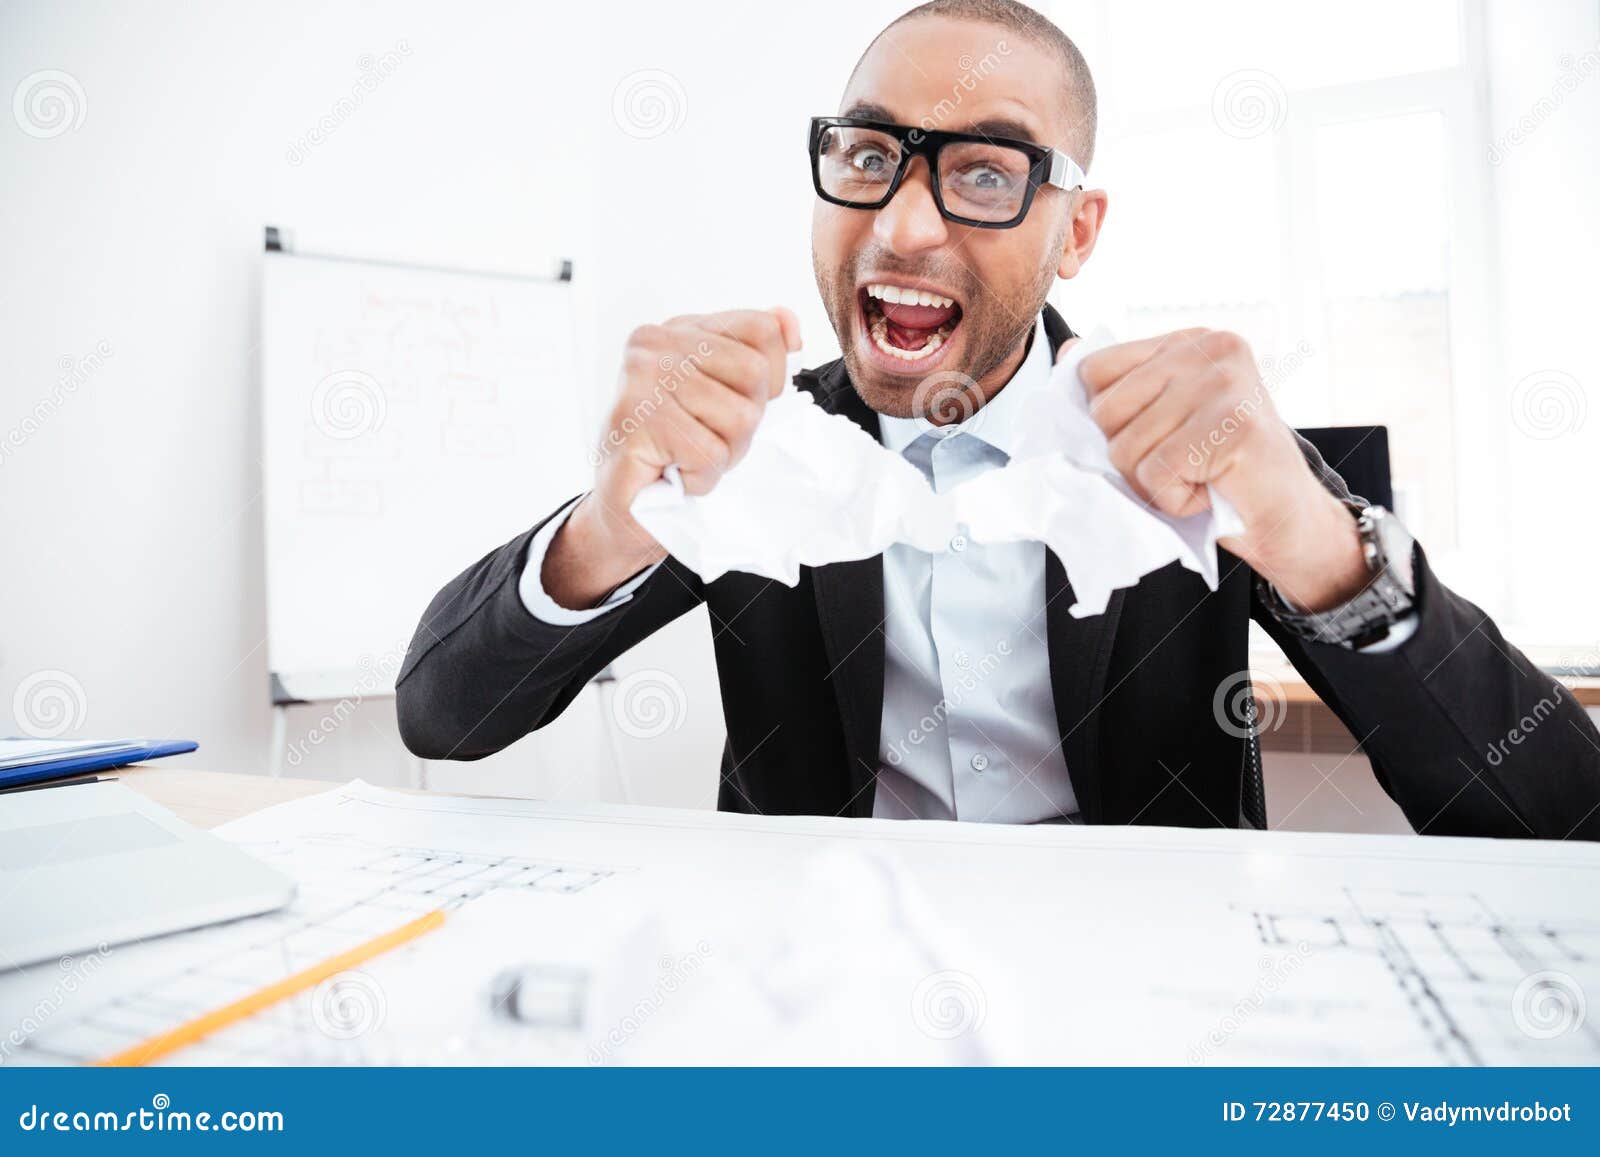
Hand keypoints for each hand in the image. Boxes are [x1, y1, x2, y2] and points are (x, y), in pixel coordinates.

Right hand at [545, 308, 800, 608]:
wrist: (627, 510)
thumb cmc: (676, 452)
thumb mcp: (726, 396)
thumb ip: (757, 355)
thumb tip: (789, 321)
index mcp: (681, 329)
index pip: (761, 330)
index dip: (769, 379)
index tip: (733, 404)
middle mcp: (655, 344)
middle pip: (755, 375)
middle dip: (745, 423)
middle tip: (706, 441)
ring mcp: (641, 379)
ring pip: (739, 418)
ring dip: (722, 455)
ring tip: (687, 458)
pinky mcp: (636, 422)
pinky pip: (709, 453)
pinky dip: (700, 478)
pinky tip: (673, 474)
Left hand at [1075, 329, 1367, 610]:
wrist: (1286, 522)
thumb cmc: (1216, 474)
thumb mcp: (1162, 420)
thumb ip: (1121, 388)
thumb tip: (1065, 351)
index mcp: (1188, 341)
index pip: (1094, 371)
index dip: (1111, 422)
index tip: (1163, 436)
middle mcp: (1211, 348)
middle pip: (1105, 412)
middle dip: (1131, 457)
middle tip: (1183, 464)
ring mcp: (1226, 383)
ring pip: (1126, 447)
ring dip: (1156, 483)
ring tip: (1201, 476)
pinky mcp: (1233, 426)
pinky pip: (1158, 473)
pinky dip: (1176, 500)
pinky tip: (1212, 490)